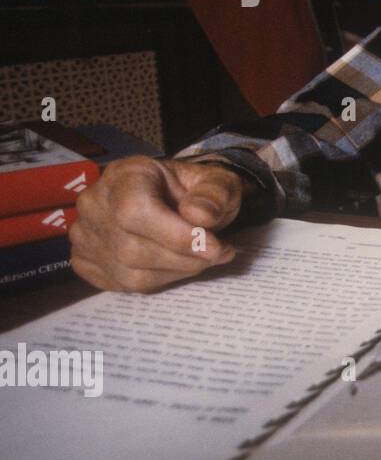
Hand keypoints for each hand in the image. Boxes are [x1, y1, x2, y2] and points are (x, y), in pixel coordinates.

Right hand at [69, 157, 247, 292]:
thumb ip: (215, 193)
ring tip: (204, 258)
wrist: (171, 197)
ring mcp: (84, 234)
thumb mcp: (217, 181)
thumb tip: (201, 216)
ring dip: (176, 272)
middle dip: (185, 259)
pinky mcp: (84, 260)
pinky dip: (159, 281)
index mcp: (124, 175)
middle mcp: (94, 204)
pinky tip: (178, 265)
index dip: (177, 236)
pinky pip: (122, 285)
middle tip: (218, 254)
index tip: (215, 247)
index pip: (136, 212)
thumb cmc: (194, 190)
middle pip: (133, 249)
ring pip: (129, 274)